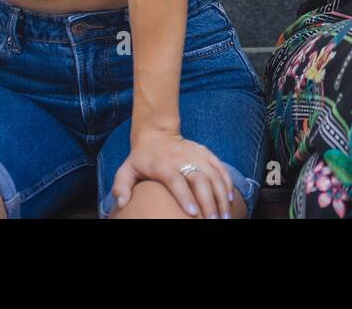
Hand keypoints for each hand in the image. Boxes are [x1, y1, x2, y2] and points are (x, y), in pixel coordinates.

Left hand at [110, 127, 237, 217]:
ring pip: (213, 175)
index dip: (185, 197)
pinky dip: (227, 182)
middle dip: (209, 201)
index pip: (176, 181)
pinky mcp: (206, 153)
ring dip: (221, 195)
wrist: (157, 132)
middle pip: (199, 180)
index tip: (193, 213)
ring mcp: (196, 155)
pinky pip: (220, 167)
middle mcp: (182, 160)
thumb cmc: (141, 158)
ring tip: (225, 215)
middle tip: (214, 220)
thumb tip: (121, 203)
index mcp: (163, 166)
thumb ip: (121, 186)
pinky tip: (230, 198)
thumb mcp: (126, 170)